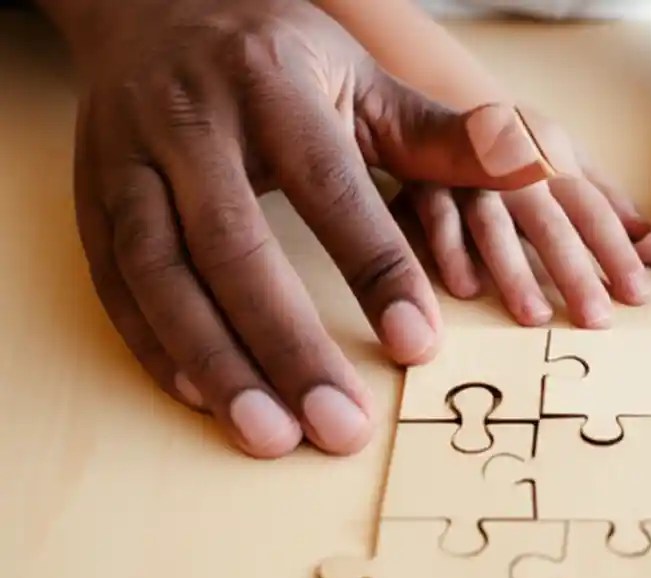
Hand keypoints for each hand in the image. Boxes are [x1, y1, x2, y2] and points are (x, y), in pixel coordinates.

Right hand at [68, 0, 551, 457]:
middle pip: (234, 246)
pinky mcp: (91, 198)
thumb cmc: (277, 57)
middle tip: (340, 428)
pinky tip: (203, 397)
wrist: (153, 8)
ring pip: (159, 273)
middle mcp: (190, 122)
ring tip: (271, 435)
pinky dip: (156, 346)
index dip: (374, 268)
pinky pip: (115, 284)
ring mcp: (127, 161)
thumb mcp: (363, 80)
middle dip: (287, 344)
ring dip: (215, 362)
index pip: (329, 187)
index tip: (417, 347)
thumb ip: (441, 136)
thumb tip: (534, 162)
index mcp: (272, 87)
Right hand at [392, 115, 650, 327]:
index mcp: (552, 160)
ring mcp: (466, 174)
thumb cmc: (515, 146)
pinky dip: (450, 251)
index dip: (615, 250)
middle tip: (596, 320)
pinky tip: (467, 289)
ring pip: (494, 224)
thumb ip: (603, 196)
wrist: (437, 105)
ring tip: (535, 317)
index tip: (638, 295)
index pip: (592, 210)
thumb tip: (648, 235)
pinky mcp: (423, 184)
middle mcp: (513, 168)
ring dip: (513, 269)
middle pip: (549, 222)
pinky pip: (436, 219)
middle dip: (573, 270)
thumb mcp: (562, 158)